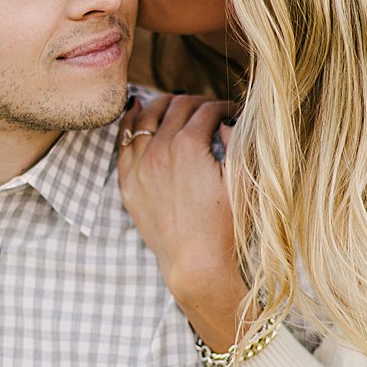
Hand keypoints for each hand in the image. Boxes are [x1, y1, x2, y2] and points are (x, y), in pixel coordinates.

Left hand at [116, 92, 246, 349]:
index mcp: (188, 145)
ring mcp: (139, 167)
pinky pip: (124, 142)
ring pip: (145, 116)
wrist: (197, 264)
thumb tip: (228, 118)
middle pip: (176, 106)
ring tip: (178, 106)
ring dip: (164, 104)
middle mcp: (158, 150)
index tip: (234, 111)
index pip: (207, 109)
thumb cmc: (227, 226)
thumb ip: (237, 141)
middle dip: (198, 102)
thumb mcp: (242, 180)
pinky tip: (138, 111)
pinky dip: (131, 121)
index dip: (225, 105)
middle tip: (211, 109)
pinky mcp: (128, 184)